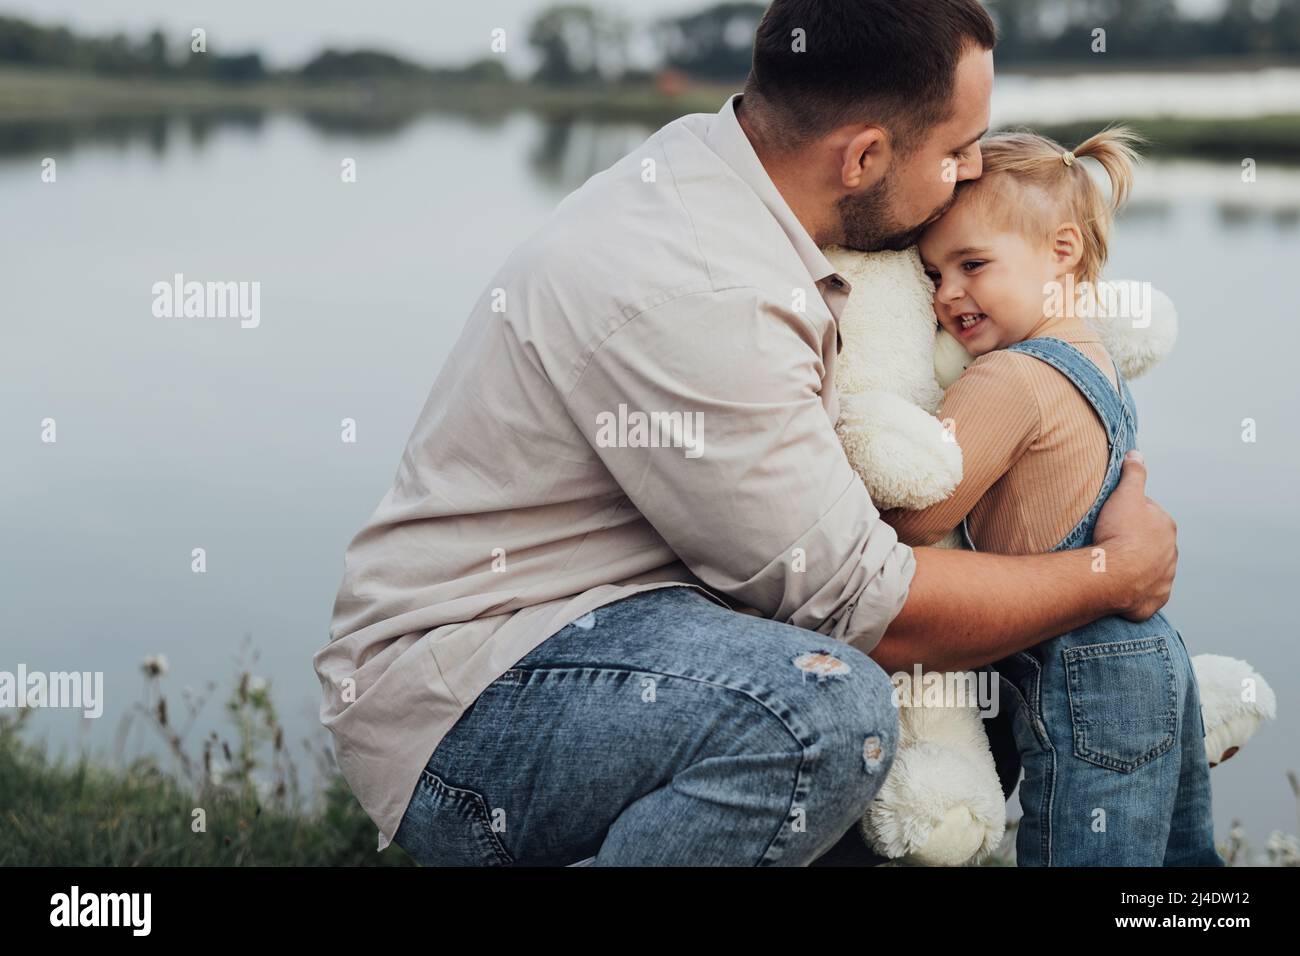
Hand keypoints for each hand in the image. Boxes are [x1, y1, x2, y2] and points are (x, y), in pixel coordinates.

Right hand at [1093, 450, 1177, 620]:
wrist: (1112, 575)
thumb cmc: (1118, 534)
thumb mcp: (1124, 495)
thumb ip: (1133, 473)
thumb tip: (1137, 453)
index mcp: (1166, 526)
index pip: (1149, 515)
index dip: (1129, 516)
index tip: (1112, 521)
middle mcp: (1171, 553)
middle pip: (1151, 543)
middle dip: (1134, 543)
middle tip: (1109, 542)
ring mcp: (1164, 579)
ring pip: (1150, 569)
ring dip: (1136, 567)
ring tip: (1113, 565)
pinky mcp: (1154, 600)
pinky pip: (1146, 593)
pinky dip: (1135, 590)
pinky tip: (1120, 586)